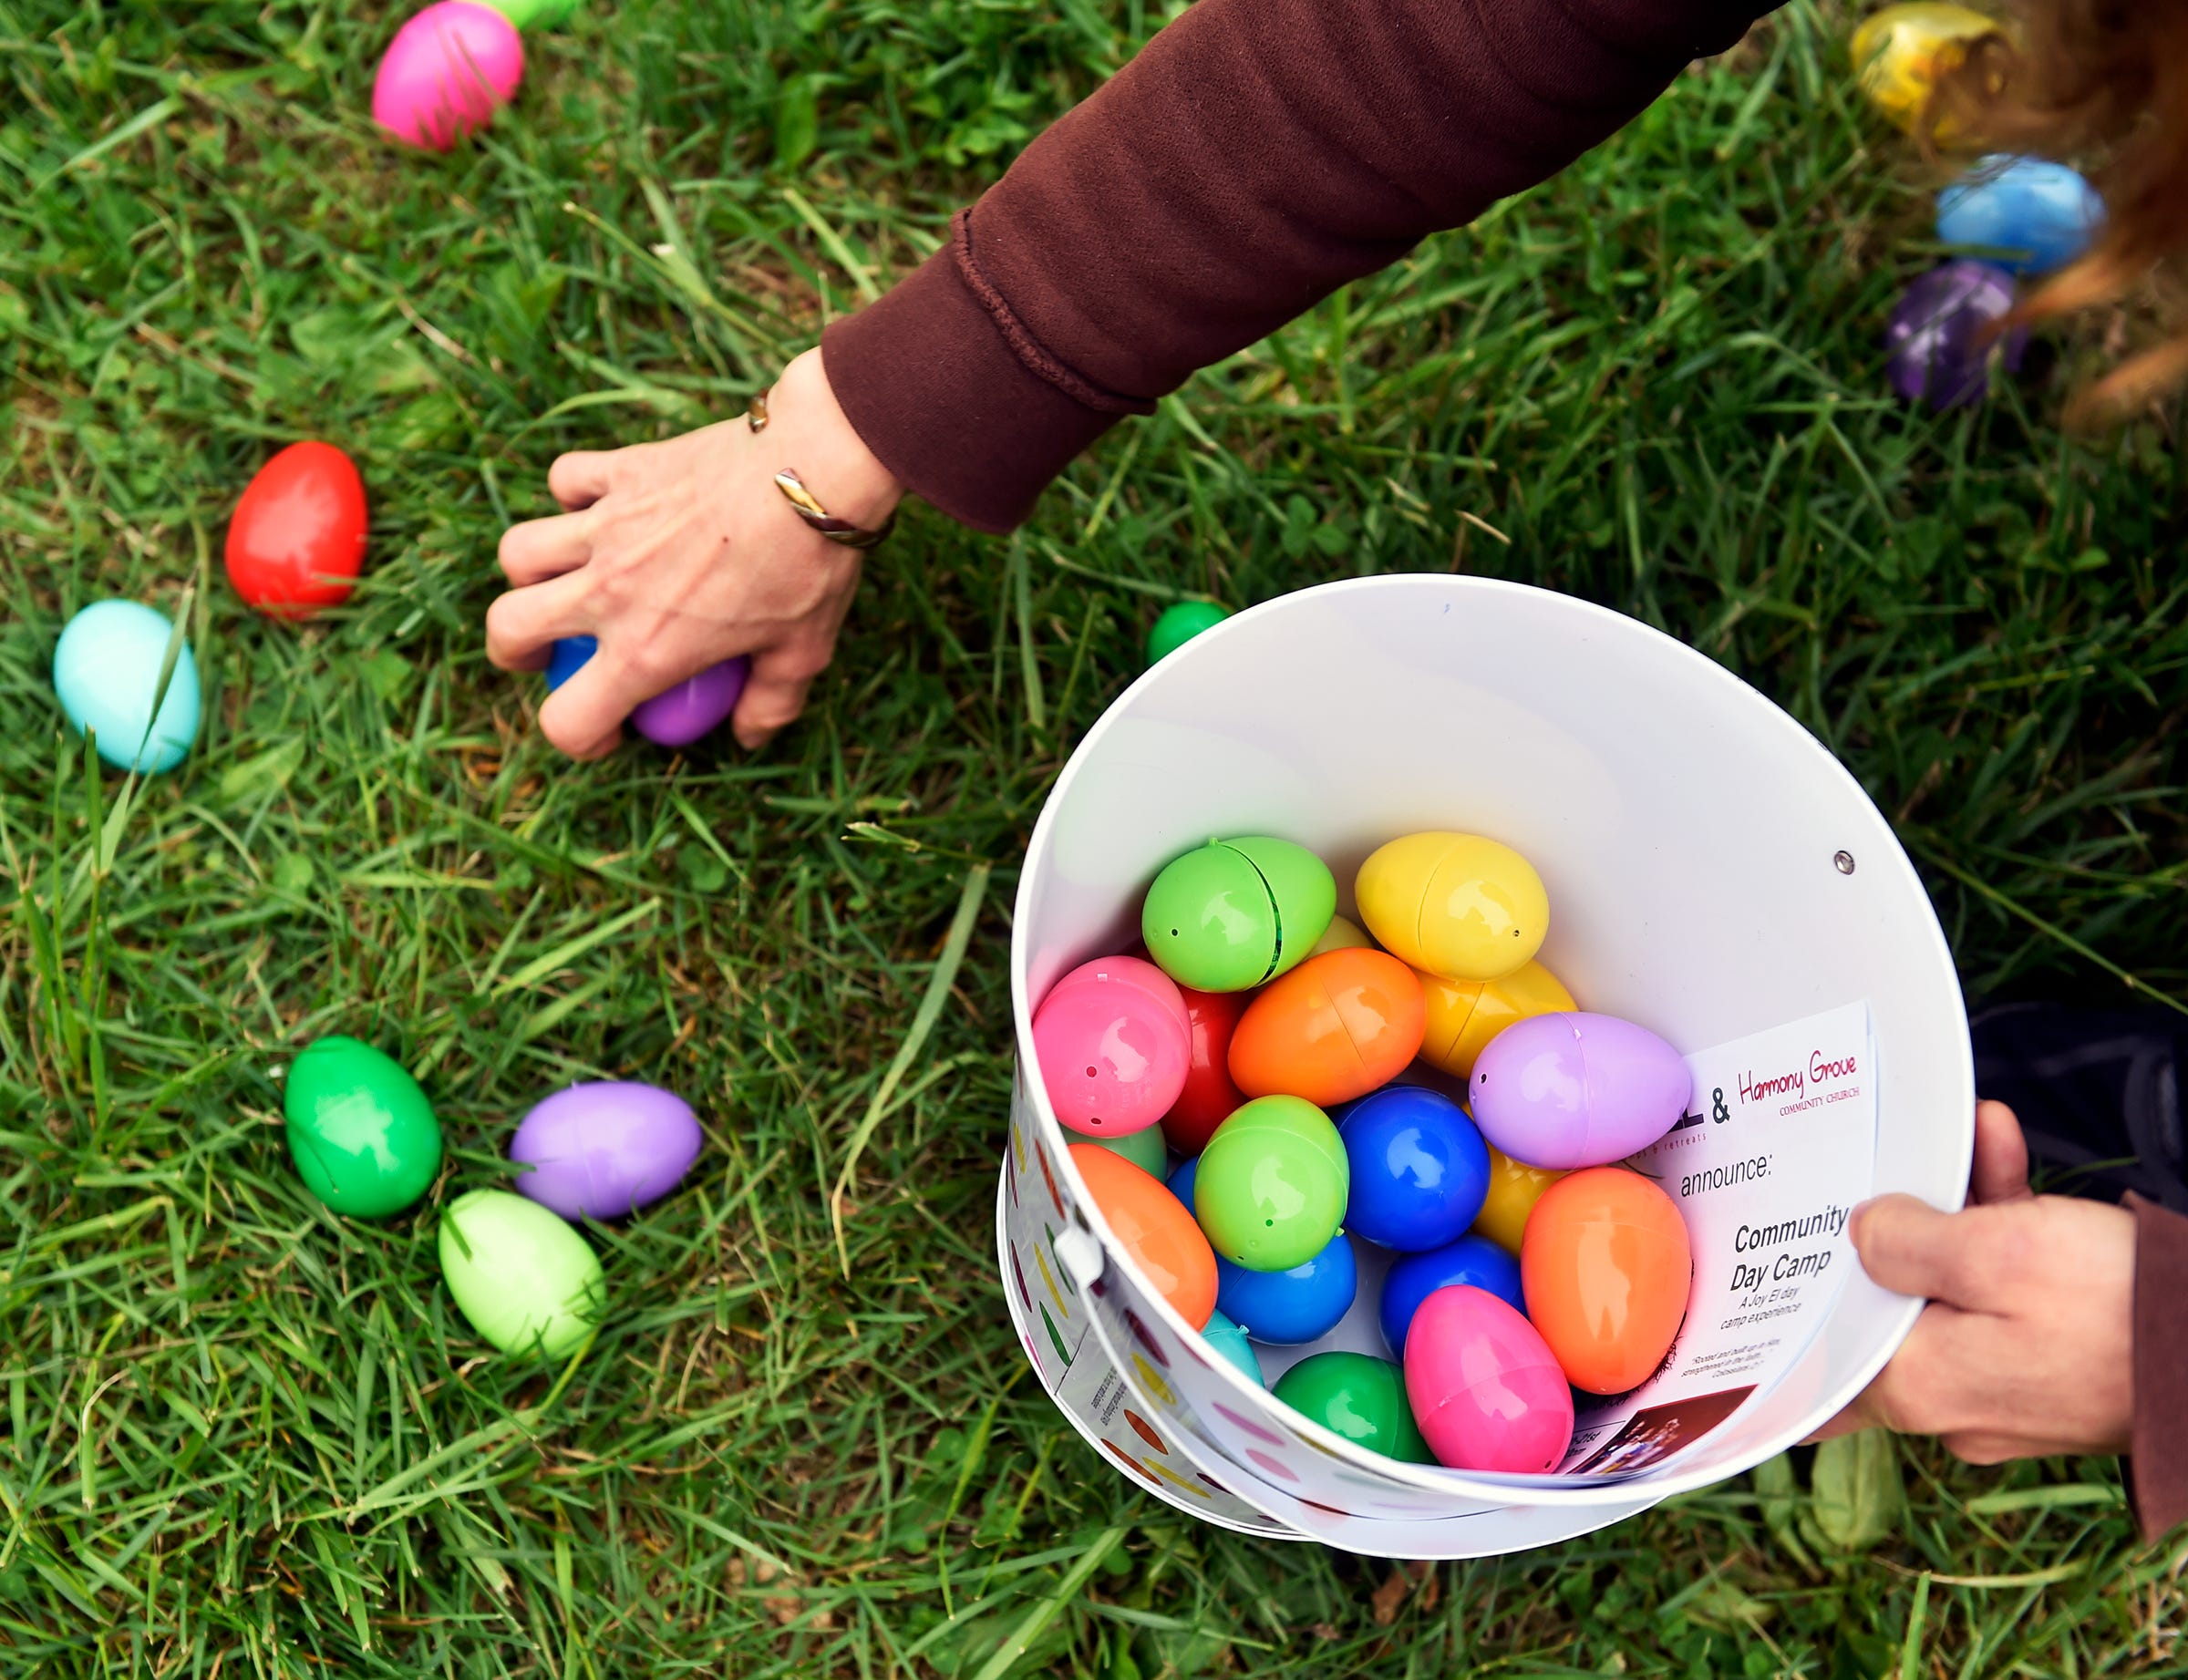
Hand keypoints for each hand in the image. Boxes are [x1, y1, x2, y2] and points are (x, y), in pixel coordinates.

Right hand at [486, 347, 903, 756]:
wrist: (814, 469)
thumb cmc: (809, 566)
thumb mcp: (803, 653)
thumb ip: (770, 704)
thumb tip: (747, 734)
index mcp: (646, 650)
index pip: (567, 719)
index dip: (578, 737)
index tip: (606, 726)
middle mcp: (609, 591)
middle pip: (507, 627)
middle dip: (512, 649)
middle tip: (543, 649)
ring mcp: (606, 526)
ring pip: (519, 552)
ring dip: (531, 571)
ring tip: (560, 576)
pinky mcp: (621, 470)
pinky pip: (567, 479)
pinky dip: (573, 493)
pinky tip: (603, 503)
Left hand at [1811, 1100, 2134, 1460]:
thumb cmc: (2119, 1310)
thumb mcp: (1997, 1255)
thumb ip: (1908, 1242)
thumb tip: (1862, 1234)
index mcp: (1920, 1385)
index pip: (1822, 1372)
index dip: (1787, 1325)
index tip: (1759, 1282)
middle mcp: (1957, 1396)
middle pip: (1889, 1303)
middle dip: (1888, 1225)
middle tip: (1873, 1164)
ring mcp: (2011, 1379)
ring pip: (1955, 1281)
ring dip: (1955, 1205)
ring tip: (1964, 1136)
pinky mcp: (2061, 1355)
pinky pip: (2012, 1284)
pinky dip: (2006, 1221)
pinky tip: (1998, 1146)